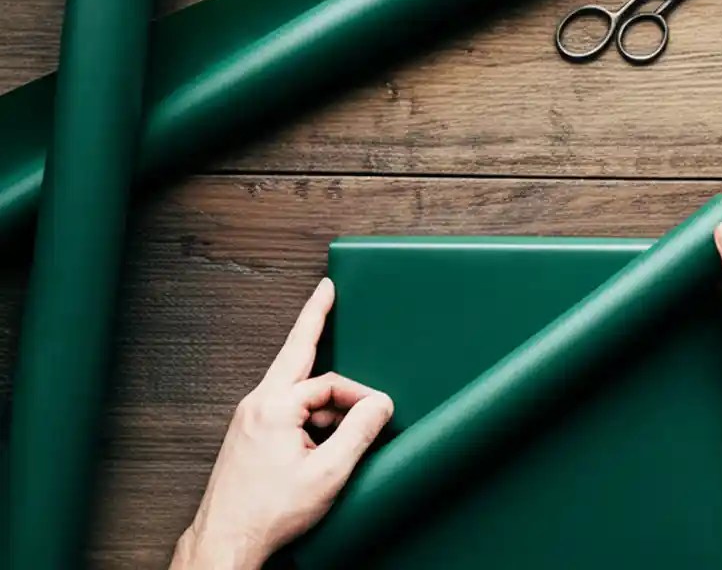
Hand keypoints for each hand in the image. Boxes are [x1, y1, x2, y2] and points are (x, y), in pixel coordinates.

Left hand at [171, 278, 393, 569]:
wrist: (226, 541)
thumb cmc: (270, 512)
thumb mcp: (328, 472)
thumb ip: (359, 432)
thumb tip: (381, 404)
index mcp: (273, 407)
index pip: (330, 384)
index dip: (361, 398)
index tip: (383, 411)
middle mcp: (256, 404)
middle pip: (297, 354)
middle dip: (316, 321)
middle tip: (327, 290)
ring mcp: (249, 418)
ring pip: (297, 389)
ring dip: (325, 399)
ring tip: (344, 427)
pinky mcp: (249, 434)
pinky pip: (287, 409)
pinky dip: (311, 417)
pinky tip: (325, 442)